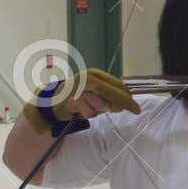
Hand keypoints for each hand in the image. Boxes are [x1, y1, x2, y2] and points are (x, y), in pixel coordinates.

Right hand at [21, 69, 139, 134]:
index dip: (128, 98)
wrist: (51, 102)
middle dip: (121, 104)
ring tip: (88, 107)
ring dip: (97, 110)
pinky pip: (88, 112)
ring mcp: (79, 88)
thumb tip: (125, 103)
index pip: (118, 85)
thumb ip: (109, 96)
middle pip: (112, 92)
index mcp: (95, 74)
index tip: (136, 108)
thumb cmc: (76, 97)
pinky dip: (86, 114)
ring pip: (101, 105)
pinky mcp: (72, 99)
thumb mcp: (95, 93)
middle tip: (126, 110)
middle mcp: (87, 78)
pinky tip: (79, 111)